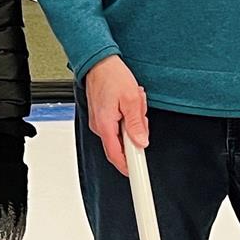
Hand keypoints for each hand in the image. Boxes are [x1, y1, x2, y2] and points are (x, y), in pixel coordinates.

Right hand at [83, 55, 147, 176]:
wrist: (98, 62)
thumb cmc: (112, 76)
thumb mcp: (132, 99)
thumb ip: (136, 123)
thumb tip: (141, 142)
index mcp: (105, 126)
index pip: (118, 157)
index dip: (130, 169)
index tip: (139, 178)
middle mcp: (100, 127)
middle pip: (122, 147)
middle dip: (136, 136)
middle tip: (140, 117)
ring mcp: (100, 122)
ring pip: (122, 135)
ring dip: (132, 123)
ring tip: (134, 103)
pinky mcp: (103, 117)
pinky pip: (118, 126)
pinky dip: (126, 117)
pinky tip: (128, 103)